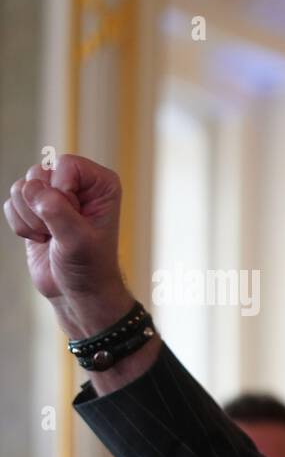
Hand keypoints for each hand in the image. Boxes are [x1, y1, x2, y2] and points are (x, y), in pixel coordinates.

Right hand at [5, 155, 132, 336]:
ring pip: (21, 187)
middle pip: (39, 172)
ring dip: (31, 218)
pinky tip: (41, 239)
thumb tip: (34, 190)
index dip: (62, 191)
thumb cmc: (89, 268)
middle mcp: (78, 183)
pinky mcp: (34, 208)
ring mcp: (54, 194)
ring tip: (52, 237)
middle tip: (61, 231)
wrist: (77, 292)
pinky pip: (10, 203)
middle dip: (42, 207)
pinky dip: (21, 225)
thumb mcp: (78, 241)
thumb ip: (57, 212)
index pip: (66, 164)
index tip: (74, 217)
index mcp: (101, 183)